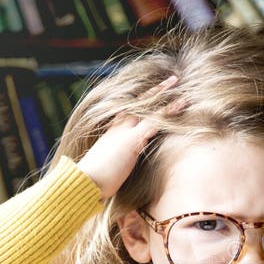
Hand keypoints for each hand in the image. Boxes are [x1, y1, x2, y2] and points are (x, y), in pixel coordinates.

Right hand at [77, 75, 180, 197]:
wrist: (83, 182)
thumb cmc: (91, 181)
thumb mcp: (105, 169)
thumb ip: (115, 163)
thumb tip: (118, 170)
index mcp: (110, 134)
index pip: (127, 112)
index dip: (140, 104)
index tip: (150, 96)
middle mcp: (117, 128)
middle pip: (137, 103)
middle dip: (154, 91)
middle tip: (170, 80)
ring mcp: (124, 132)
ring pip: (147, 107)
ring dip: (163, 94)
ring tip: (177, 81)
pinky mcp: (132, 141)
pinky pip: (154, 122)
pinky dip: (168, 111)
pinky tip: (181, 103)